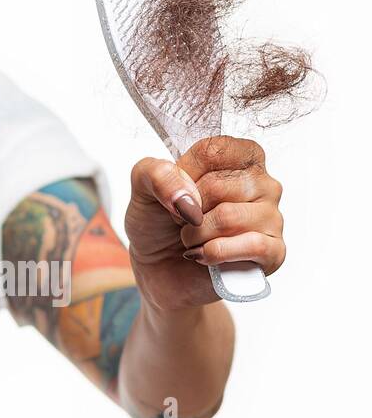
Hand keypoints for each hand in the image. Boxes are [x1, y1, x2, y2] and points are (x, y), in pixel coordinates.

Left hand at [124, 136, 284, 311]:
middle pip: (218, 185)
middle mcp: (262, 183)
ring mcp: (271, 217)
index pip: (214, 150)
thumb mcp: (142, 186)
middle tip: (184, 219)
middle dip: (186, 209)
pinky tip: (205, 255)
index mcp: (238, 158)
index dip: (183, 174)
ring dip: (196, 234)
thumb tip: (187, 198)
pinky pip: (252, 246)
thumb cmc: (158, 221)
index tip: (177, 190)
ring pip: (229, 217)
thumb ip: (156, 173)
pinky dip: (215, 253)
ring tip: (192, 238)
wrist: (158, 266)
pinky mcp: (274, 252)